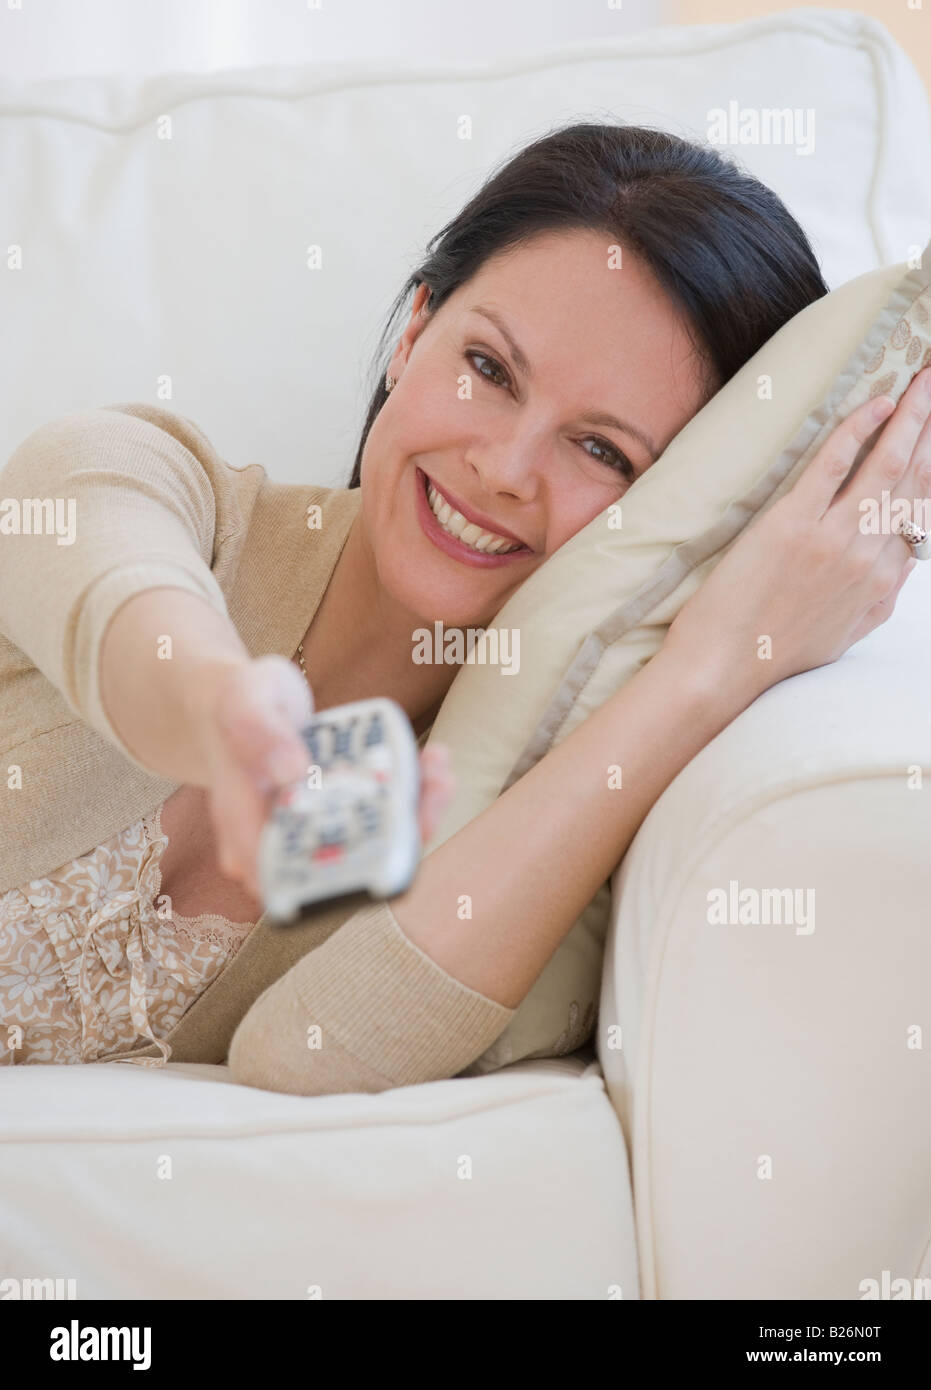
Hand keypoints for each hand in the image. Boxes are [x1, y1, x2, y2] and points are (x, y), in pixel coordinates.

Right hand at [192, 654, 455, 896]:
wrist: (242, 703)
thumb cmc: (238, 703)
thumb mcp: (243, 703)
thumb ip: (260, 734)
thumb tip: (293, 772)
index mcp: (248, 836)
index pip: (302, 878)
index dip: (351, 872)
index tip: (393, 831)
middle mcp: (283, 848)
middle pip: (350, 867)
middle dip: (402, 833)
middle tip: (436, 783)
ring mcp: (314, 834)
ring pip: (374, 846)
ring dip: (416, 811)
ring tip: (438, 765)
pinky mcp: (339, 815)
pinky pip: (380, 818)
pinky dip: (410, 794)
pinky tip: (430, 760)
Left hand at [664, 365, 930, 697]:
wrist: (724, 668)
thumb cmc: (775, 655)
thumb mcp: (845, 635)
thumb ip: (878, 599)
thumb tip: (898, 570)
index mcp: (881, 581)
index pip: (921, 512)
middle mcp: (868, 556)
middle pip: (913, 481)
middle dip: (930, 430)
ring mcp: (833, 539)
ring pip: (887, 466)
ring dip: (911, 417)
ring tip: (924, 381)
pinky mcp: (793, 524)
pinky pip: (833, 465)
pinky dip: (858, 429)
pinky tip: (877, 403)